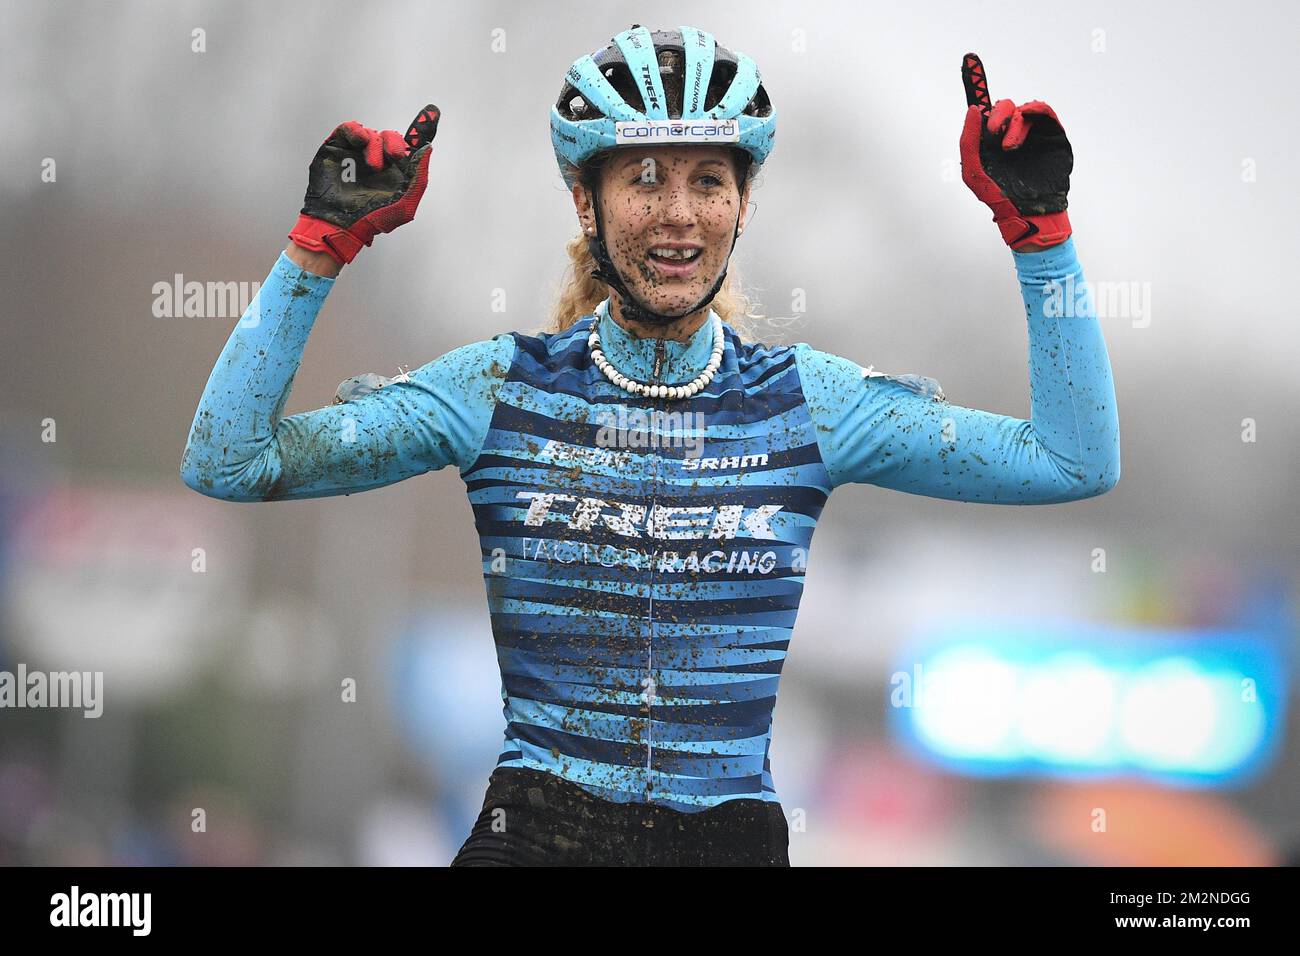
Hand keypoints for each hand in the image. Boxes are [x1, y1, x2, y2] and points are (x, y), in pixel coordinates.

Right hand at [288, 105, 440, 265]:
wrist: (338, 225)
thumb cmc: (372, 220)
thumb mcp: (404, 205)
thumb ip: (418, 177)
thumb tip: (427, 148)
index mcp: (397, 172)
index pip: (411, 145)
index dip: (423, 127)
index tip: (433, 112)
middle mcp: (378, 160)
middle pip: (392, 137)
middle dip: (395, 142)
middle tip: (395, 156)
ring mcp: (357, 153)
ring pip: (372, 134)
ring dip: (376, 144)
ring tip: (373, 165)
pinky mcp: (338, 147)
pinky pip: (350, 129)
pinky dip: (356, 130)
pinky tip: (360, 140)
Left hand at [959, 54, 1071, 249]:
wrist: (1031, 213)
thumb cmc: (1000, 197)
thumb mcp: (974, 172)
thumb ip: (969, 141)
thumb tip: (975, 110)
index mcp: (988, 141)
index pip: (981, 108)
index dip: (975, 82)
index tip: (969, 59)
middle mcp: (1008, 133)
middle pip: (1002, 106)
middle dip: (996, 114)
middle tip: (993, 132)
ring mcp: (1030, 133)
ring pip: (1021, 110)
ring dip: (1013, 124)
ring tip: (1010, 148)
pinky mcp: (1050, 134)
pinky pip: (1042, 111)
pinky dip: (1033, 110)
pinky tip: (1027, 118)